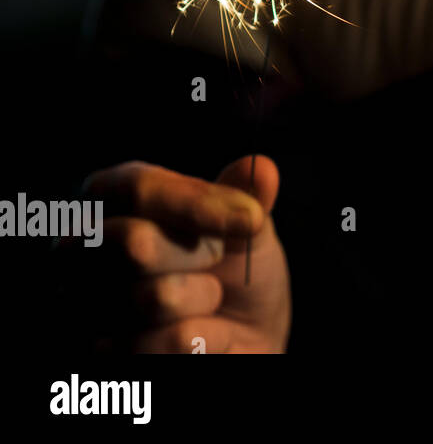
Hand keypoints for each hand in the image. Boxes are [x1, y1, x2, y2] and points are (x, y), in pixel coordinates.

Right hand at [67, 156, 289, 351]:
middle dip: (198, 254)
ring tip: (205, 301)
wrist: (244, 341)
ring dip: (204, 300)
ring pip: (155, 297)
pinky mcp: (102, 357)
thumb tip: (261, 167)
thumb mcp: (248, 229)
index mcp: (111, 199)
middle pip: (133, 240)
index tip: (253, 219)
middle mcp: (78, 250)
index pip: (137, 186)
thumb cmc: (236, 273)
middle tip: (215, 263)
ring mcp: (82, 307)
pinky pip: (167, 343)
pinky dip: (203, 339)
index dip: (195, 202)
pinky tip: (198, 336)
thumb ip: (246, 197)